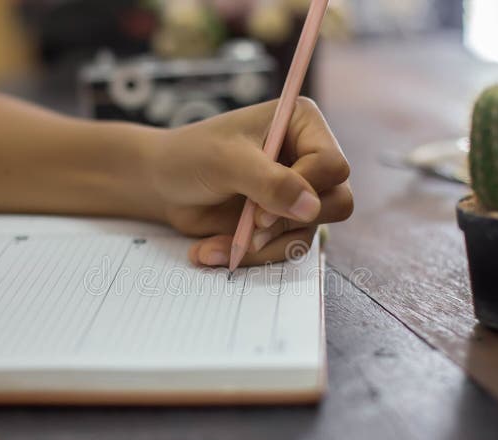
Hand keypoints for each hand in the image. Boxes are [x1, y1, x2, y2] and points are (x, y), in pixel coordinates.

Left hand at [151, 97, 351, 266]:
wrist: (161, 183)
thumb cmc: (190, 156)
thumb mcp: (227, 162)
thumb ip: (270, 182)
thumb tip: (312, 207)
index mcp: (302, 125)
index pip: (333, 165)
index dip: (304, 190)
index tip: (261, 208)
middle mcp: (307, 158)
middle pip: (336, 202)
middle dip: (289, 222)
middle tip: (252, 226)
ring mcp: (295, 193)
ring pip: (308, 232)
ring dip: (264, 246)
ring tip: (222, 244)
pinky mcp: (280, 222)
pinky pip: (284, 248)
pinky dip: (251, 256)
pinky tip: (213, 249)